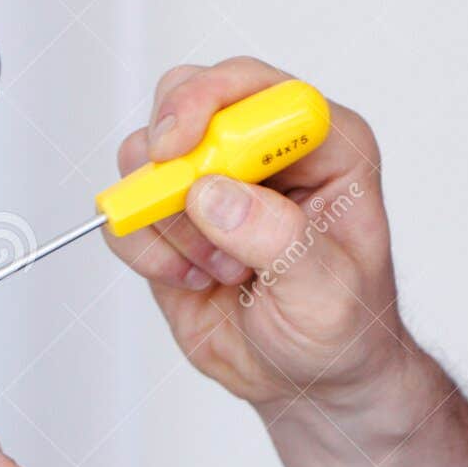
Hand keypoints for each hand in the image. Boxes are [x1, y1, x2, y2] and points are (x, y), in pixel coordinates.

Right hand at [104, 56, 410, 411]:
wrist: (309, 380)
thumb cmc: (341, 329)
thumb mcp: (328, 292)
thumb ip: (279, 238)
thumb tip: (212, 195)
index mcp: (326, 145)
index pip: (260, 86)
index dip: (211, 100)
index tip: (180, 146)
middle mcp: (265, 149)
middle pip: (188, 97)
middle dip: (172, 156)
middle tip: (184, 207)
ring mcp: (214, 179)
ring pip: (146, 154)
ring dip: (169, 219)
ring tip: (219, 269)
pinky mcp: (173, 217)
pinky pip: (126, 209)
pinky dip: (146, 249)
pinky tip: (193, 279)